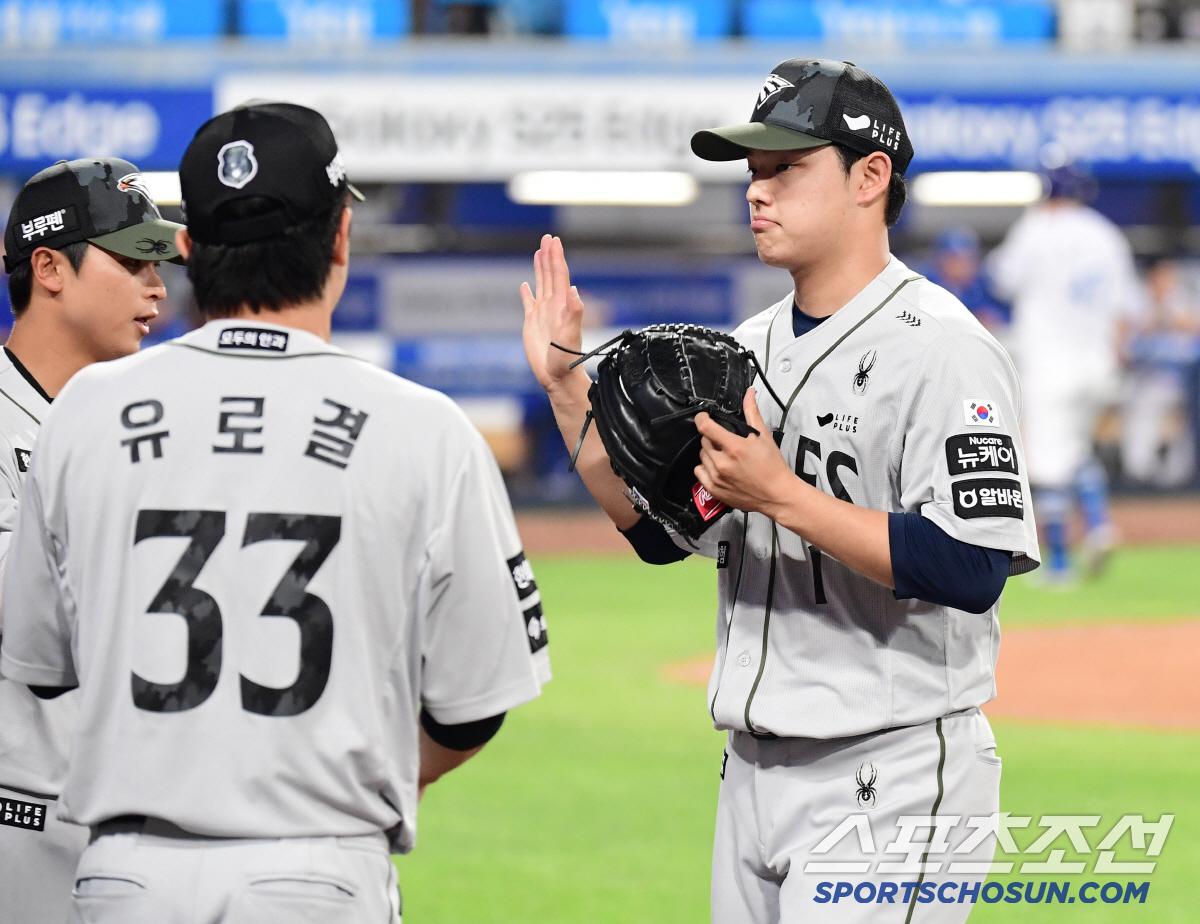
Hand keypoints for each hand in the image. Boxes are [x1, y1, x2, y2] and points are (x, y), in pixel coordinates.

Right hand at [520, 234, 587, 390]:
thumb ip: (574, 312)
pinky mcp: (532, 323)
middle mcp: (553, 306)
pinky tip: (524, 286)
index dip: (557, 257)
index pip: (559, 275)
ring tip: (539, 252)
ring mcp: (542, 314)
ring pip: (541, 284)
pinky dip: (526, 293)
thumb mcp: (571, 334)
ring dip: (540, 268)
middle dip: (549, 255)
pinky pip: (528, 303)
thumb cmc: (566, 358)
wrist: (557, 376)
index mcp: (561, 305)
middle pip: (550, 274)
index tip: (554, 241)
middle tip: (547, 238)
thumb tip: (573, 289)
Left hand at [694, 388, 796, 517]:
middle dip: (712, 437)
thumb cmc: (773, 466)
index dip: (702, 418)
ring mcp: (716, 477)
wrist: (777, 495)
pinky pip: (699, 472)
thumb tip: (749, 392)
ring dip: (710, 452)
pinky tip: (718, 467)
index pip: (705, 427)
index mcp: (734, 447)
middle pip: (704, 441)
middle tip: (726, 441)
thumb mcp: (764, 436)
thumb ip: (752, 412)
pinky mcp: (714, 490)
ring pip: (701, 456)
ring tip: (725, 455)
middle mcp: (722, 463)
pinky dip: (705, 467)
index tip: (704, 417)